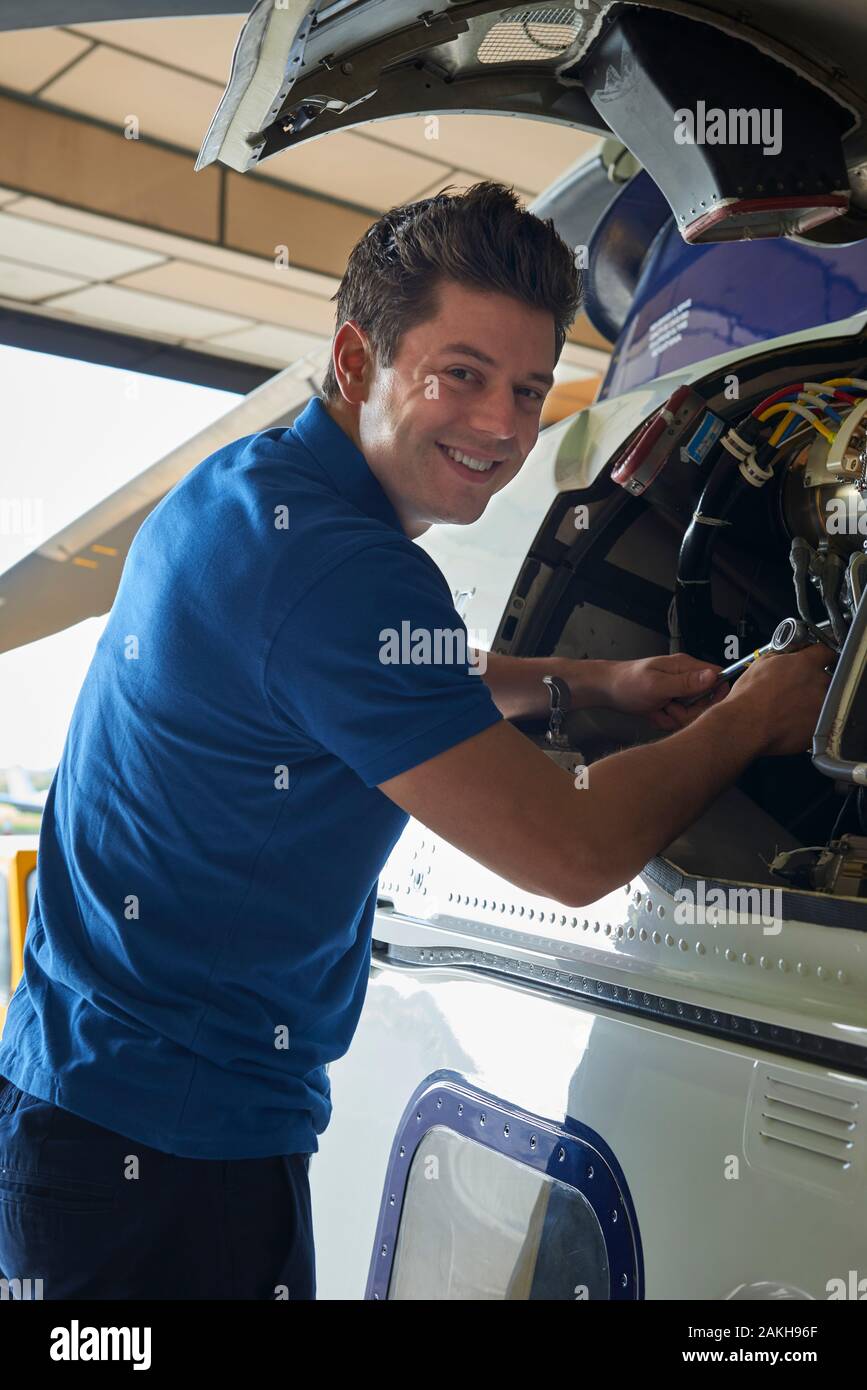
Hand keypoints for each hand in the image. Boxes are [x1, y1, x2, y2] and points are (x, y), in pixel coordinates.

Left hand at [605, 654, 728, 730]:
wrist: (606, 690)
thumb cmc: (627, 683)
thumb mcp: (657, 684)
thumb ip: (686, 682)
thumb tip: (713, 676)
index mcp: (686, 667)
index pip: (717, 677)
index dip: (715, 694)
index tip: (699, 704)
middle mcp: (685, 679)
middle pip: (706, 701)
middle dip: (688, 711)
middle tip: (669, 706)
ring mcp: (677, 692)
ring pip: (691, 714)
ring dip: (674, 717)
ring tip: (658, 708)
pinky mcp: (670, 704)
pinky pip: (677, 719)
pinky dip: (665, 720)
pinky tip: (653, 713)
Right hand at [724, 642, 832, 755]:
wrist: (746, 725)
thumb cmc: (749, 698)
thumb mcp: (761, 664)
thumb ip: (782, 656)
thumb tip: (787, 656)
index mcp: (806, 664)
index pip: (825, 651)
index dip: (820, 655)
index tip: (817, 660)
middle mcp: (818, 683)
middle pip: (827, 677)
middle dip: (815, 681)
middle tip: (797, 688)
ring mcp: (822, 706)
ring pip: (826, 700)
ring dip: (814, 702)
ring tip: (793, 708)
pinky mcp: (820, 727)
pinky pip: (821, 721)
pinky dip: (810, 721)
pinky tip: (793, 721)